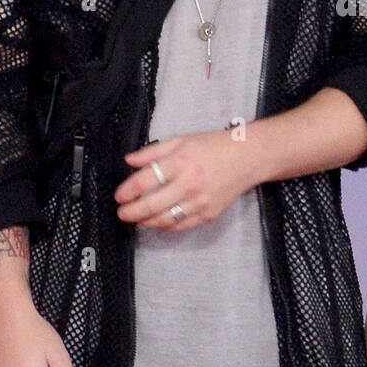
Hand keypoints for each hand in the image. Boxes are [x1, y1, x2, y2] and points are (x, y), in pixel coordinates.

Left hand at [114, 130, 257, 230]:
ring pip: (165, 219)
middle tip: (121, 212)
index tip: (119, 195)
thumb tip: (129, 160)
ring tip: (136, 219)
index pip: (145, 180)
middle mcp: (190, 183)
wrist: (248, 157)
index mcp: (181, 161)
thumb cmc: (214, 146)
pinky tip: (156, 222)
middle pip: (152, 204)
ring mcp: (200, 201)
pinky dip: (165, 226)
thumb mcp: (181, 140)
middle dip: (131, 211)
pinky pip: (181, 225)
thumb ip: (153, 151)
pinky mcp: (208, 214)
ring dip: (145, 222)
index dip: (127, 190)